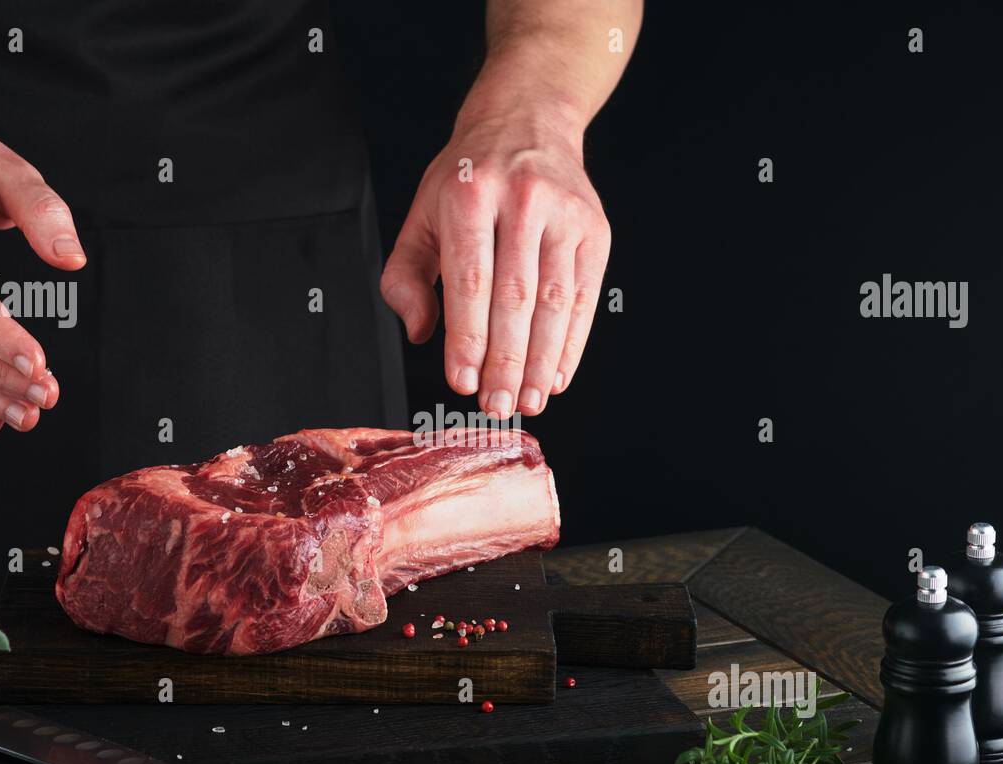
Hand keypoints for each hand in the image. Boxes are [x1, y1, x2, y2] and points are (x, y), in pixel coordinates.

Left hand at [381, 110, 609, 417]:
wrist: (527, 121)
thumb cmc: (467, 179)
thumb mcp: (421, 215)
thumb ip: (407, 276)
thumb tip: (421, 332)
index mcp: (469, 195)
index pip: (470, 280)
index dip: (468, 337)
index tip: (463, 382)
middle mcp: (521, 199)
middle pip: (516, 295)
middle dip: (507, 360)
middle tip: (498, 405)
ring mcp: (565, 213)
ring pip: (556, 300)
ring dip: (543, 359)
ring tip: (529, 400)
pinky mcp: (595, 229)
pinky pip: (585, 296)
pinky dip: (572, 342)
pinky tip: (557, 374)